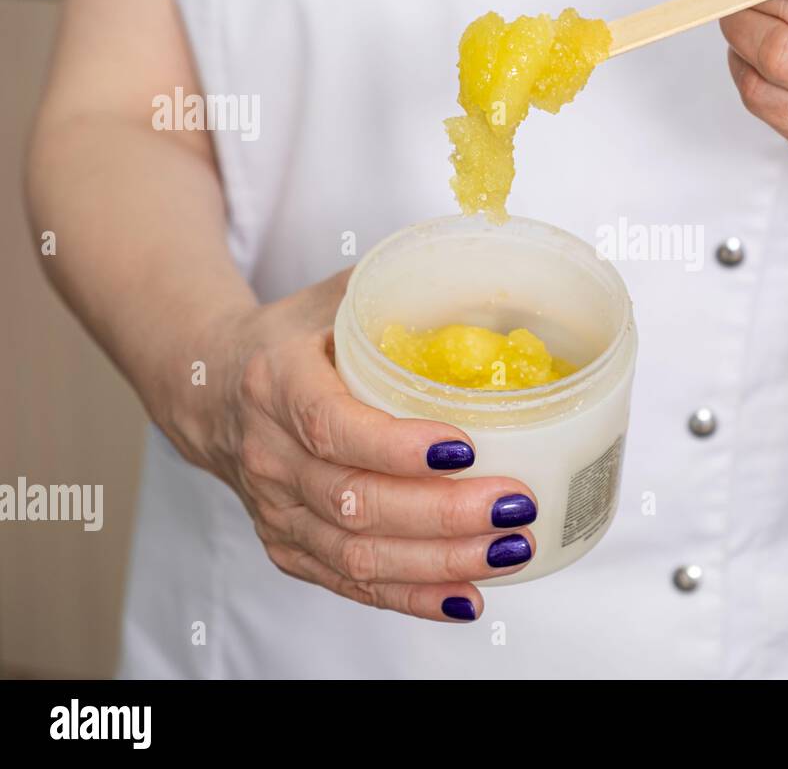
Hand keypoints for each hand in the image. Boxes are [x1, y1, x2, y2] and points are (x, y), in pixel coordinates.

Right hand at [171, 270, 537, 622]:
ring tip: (509, 550)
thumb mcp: (336, 296)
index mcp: (276, 381)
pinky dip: (410, 597)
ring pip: (354, 552)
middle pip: (353, 500)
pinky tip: (467, 598)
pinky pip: (348, 584)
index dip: (397, 445)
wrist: (210, 387)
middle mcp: (268, 453)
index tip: (465, 447)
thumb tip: (498, 251)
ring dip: (438, 560)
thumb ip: (402, 285)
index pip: (332, 425)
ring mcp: (274, 509)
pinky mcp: (288, 546)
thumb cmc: (293, 338)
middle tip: (515, 504)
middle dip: (442, 512)